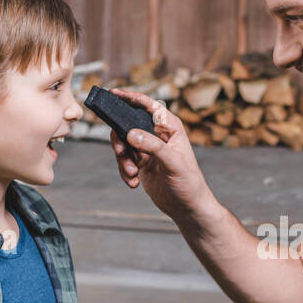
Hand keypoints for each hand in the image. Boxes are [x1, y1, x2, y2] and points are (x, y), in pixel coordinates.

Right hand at [107, 89, 212, 222]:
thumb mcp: (172, 163)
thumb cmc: (189, 183)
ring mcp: (148, 149)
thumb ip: (152, 147)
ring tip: (132, 173)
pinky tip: (134, 183)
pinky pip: (124, 160)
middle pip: (128, 124)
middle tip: (120, 153)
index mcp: (170, 127)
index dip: (130, 97)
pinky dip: (125, 171)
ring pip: (123, 143)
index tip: (113, 93)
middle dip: (120, 139)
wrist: (187, 208)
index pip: (148, 106)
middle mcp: (158, 135)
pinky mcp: (141, 163)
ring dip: (123, 159)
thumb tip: (130, 134)